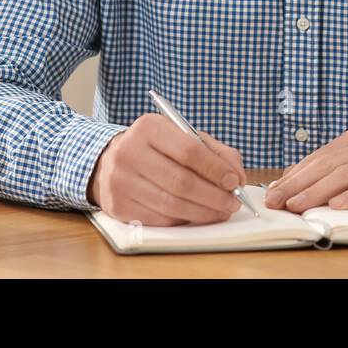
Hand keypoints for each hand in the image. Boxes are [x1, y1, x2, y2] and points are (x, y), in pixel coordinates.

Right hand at [87, 112, 246, 224]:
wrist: (110, 161)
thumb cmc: (156, 149)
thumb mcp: (181, 137)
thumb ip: (214, 152)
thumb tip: (237, 177)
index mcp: (148, 128)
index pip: (189, 150)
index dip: (216, 169)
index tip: (235, 181)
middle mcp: (129, 152)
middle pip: (181, 181)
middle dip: (214, 196)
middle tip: (233, 203)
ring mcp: (120, 181)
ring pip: (172, 204)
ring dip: (204, 212)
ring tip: (221, 211)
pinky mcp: (118, 206)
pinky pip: (160, 219)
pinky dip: (184, 220)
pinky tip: (197, 215)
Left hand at [263, 128, 347, 212]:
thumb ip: (338, 166)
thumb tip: (298, 177)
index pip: (317, 158)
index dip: (293, 176)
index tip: (272, 192)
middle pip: (326, 166)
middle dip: (298, 184)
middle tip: (276, 201)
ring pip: (346, 175)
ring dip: (318, 191)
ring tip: (298, 205)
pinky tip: (339, 205)